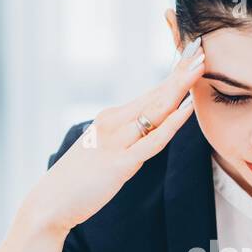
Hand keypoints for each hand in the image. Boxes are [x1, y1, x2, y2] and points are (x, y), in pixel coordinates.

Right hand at [30, 37, 204, 232]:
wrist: (49, 203)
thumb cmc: (76, 182)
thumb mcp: (102, 153)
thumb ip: (123, 142)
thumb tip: (143, 138)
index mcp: (110, 119)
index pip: (150, 93)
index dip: (173, 74)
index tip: (192, 55)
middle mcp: (113, 122)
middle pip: (156, 94)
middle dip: (181, 71)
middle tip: (202, 47)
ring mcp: (116, 141)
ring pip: (156, 109)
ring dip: (180, 86)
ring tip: (200, 65)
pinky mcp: (119, 163)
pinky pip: (152, 141)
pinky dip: (172, 123)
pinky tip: (188, 107)